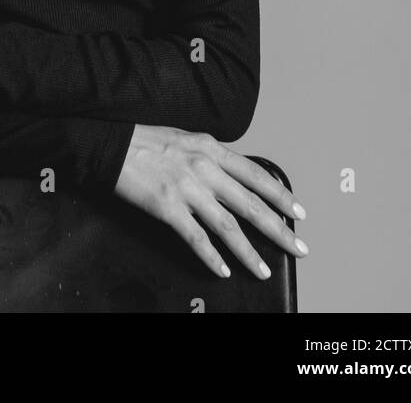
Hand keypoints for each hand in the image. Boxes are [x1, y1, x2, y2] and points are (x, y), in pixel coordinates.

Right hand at [112, 125, 307, 279]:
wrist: (112, 144)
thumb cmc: (147, 142)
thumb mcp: (187, 140)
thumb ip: (211, 158)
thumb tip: (232, 178)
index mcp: (211, 149)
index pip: (256, 176)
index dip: (281, 196)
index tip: (298, 212)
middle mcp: (205, 168)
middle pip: (250, 204)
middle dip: (278, 229)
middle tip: (298, 247)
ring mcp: (187, 189)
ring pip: (228, 226)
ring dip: (249, 252)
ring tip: (264, 270)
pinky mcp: (168, 208)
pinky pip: (196, 238)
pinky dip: (212, 257)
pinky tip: (224, 271)